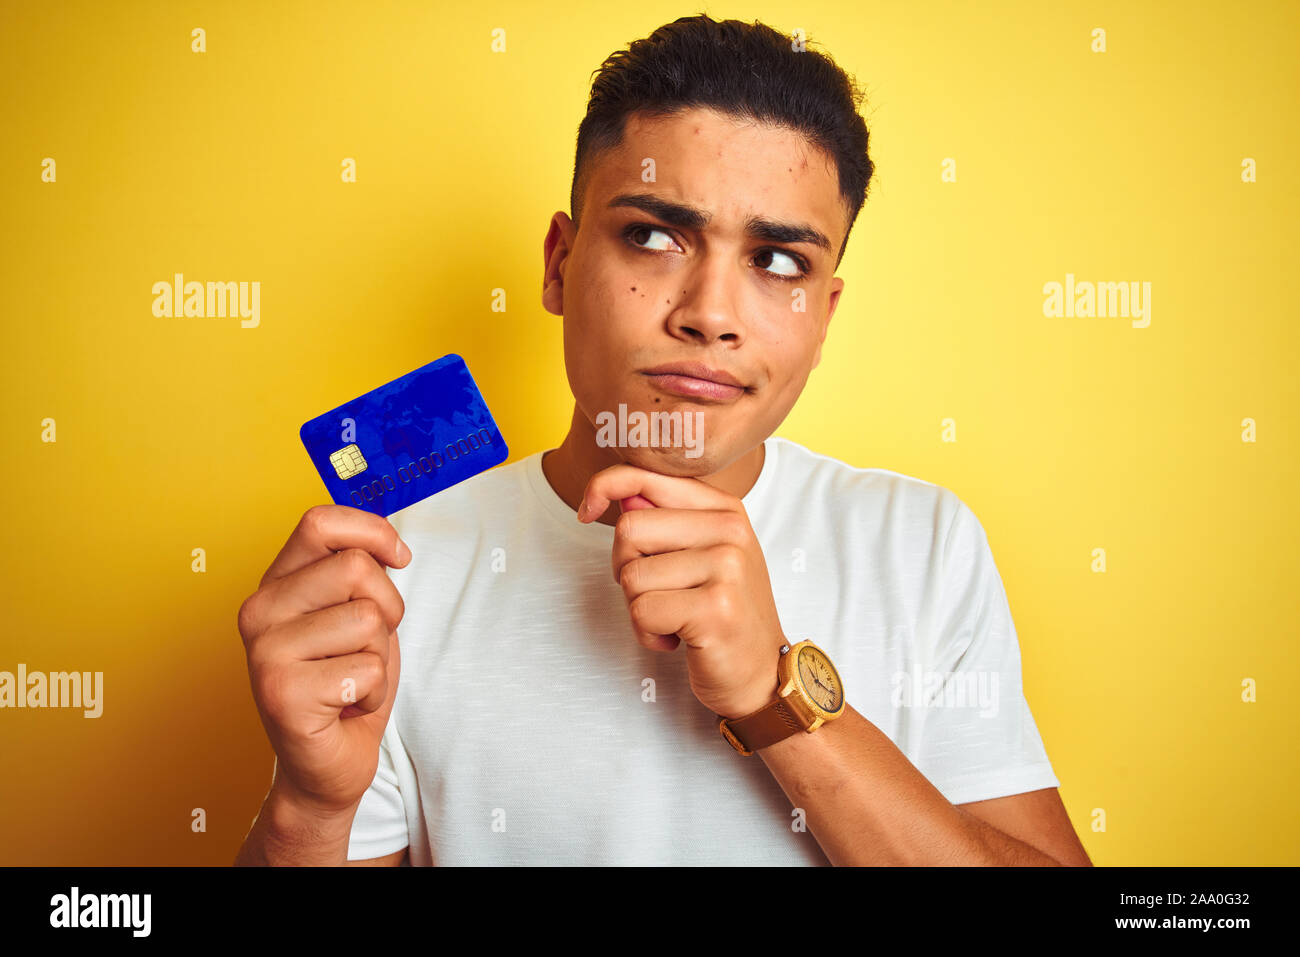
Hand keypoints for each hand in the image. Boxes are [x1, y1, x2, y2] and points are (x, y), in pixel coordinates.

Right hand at [237, 504, 409, 816]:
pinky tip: (345, 707)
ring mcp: (266, 652)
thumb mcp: (354, 614)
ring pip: (368, 620)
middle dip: (387, 606)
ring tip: (352, 678)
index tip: (399, 558)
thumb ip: (358, 573)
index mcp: (275, 584)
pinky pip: (367, 671)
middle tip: (369, 645)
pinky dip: (372, 692)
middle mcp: (260, 611)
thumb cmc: (344, 684)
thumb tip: (390, 546)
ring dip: (379, 655)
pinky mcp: (282, 694)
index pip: (319, 522)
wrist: (324, 765)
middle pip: (355, 568)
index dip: (372, 531)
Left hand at [577, 465, 785, 719]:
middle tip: (658, 593)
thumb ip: (665, 520)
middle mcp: (730, 531)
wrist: (761, 673)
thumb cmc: (723, 613)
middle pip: (629, 529)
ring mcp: (727, 568)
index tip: (587, 510)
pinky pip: (642, 612)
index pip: (646, 476)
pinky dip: (647, 634)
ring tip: (674, 619)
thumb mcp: (703, 555)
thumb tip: (620, 494)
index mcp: (725, 509)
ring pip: (632, 576)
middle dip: (625, 569)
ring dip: (639, 609)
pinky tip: (677, 639)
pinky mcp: (715, 609)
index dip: (604, 486)